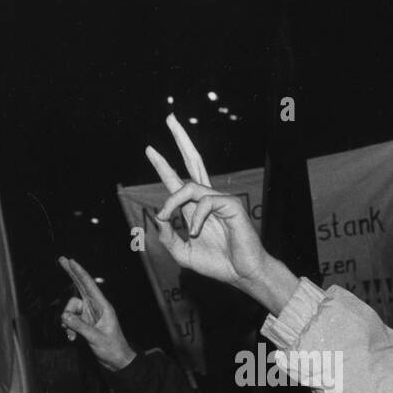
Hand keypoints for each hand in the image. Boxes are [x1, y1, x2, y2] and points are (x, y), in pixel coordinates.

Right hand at [58, 257, 136, 371]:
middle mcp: (96, 307)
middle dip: (71, 275)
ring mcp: (90, 315)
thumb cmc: (113, 349)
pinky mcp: (85, 323)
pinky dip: (68, 328)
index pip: (89, 286)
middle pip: (80, 287)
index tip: (71, 261)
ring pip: (71, 308)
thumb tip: (64, 316)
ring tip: (70, 334)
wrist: (117, 362)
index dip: (79, 272)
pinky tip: (72, 338)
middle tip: (61, 259)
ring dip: (67, 320)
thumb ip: (80, 327)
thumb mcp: (96, 338)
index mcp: (103, 307)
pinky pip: (71, 319)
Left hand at [146, 115, 294, 309]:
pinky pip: (204, 202)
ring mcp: (219, 200)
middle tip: (169, 117)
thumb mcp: (182, 253)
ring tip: (166, 217)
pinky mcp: (230, 204)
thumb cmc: (218, 264)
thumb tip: (158, 216)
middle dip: (180, 139)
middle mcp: (206, 199)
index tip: (150, 149)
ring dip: (172, 201)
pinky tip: (196, 232)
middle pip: (193, 161)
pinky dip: (195, 218)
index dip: (163, 165)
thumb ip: (168, 237)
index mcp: (195, 209)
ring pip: (189, 186)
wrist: (242, 274)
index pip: (177, 180)